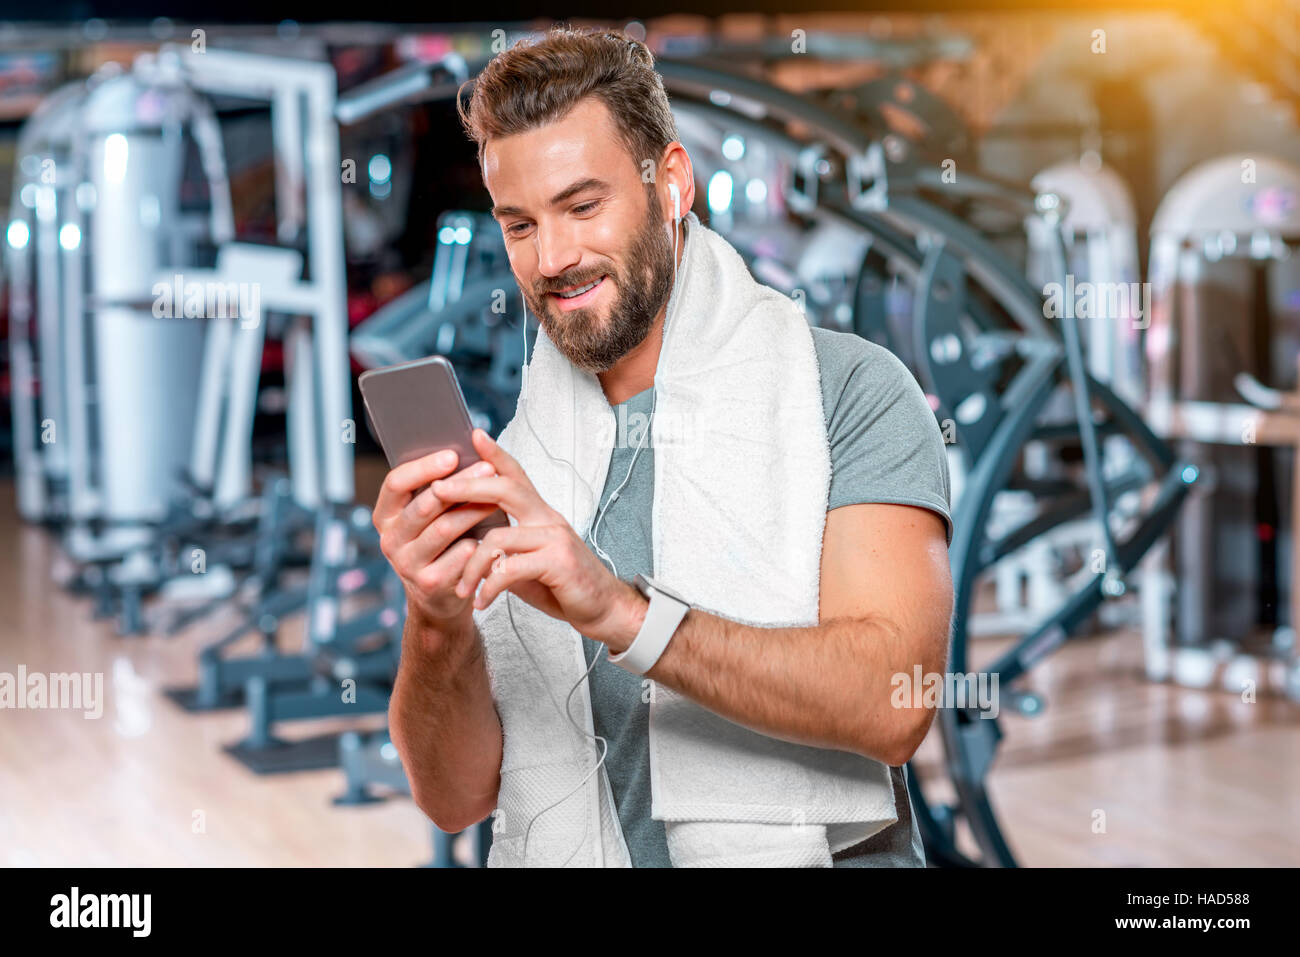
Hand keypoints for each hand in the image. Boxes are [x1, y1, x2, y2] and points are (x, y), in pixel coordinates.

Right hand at [372, 446, 502, 640]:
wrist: (441, 598)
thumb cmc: (442, 545)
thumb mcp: (433, 517)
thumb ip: (442, 487)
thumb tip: (470, 444)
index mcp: (387, 516)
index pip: (395, 483)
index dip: (423, 467)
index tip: (453, 454)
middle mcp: (390, 540)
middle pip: (424, 505)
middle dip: (460, 484)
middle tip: (488, 469)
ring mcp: (407, 565)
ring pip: (445, 529)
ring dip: (475, 510)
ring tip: (499, 497)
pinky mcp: (430, 584)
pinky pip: (460, 556)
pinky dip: (480, 542)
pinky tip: (497, 533)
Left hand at [433, 428, 647, 650]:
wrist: (605, 608)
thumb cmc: (565, 585)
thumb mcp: (529, 562)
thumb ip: (505, 550)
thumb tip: (472, 547)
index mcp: (541, 514)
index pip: (516, 476)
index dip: (495, 454)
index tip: (474, 435)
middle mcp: (549, 518)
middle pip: (504, 490)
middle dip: (466, 488)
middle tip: (436, 490)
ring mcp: (555, 538)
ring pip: (498, 538)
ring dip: (471, 566)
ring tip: (462, 588)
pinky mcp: (558, 562)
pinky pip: (509, 568)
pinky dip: (489, 586)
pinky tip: (482, 601)